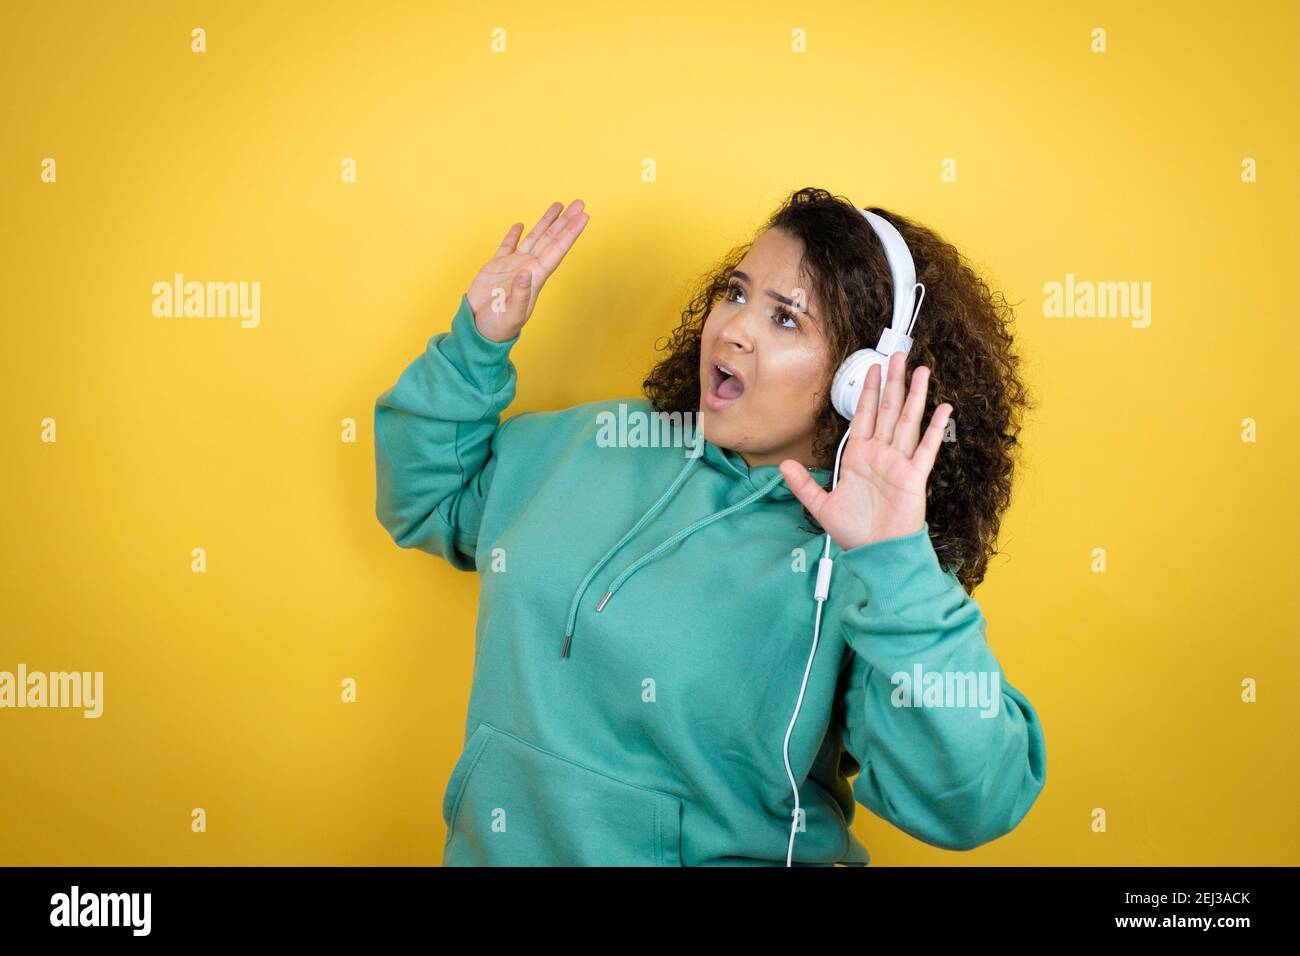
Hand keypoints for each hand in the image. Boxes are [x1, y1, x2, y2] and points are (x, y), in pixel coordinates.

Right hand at [466, 199, 589, 341]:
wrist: (478, 331)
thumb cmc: (498, 328)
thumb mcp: (511, 315)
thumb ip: (520, 295)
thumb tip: (526, 273)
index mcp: (535, 278)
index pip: (557, 250)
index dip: (571, 233)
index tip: (584, 217)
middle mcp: (528, 268)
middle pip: (550, 239)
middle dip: (565, 221)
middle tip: (579, 203)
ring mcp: (512, 266)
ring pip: (533, 238)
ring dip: (546, 222)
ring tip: (558, 205)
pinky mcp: (495, 267)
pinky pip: (507, 246)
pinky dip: (514, 234)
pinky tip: (520, 224)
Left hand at [780, 351, 952, 550]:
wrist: (876, 553)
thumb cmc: (854, 532)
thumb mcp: (821, 506)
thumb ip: (804, 484)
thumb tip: (783, 465)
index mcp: (859, 456)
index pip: (865, 416)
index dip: (869, 392)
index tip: (872, 368)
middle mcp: (881, 454)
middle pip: (889, 410)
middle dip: (893, 382)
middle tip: (898, 355)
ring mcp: (899, 463)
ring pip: (908, 421)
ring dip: (915, 395)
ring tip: (922, 370)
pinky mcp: (914, 477)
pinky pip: (927, 448)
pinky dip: (935, 429)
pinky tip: (943, 409)